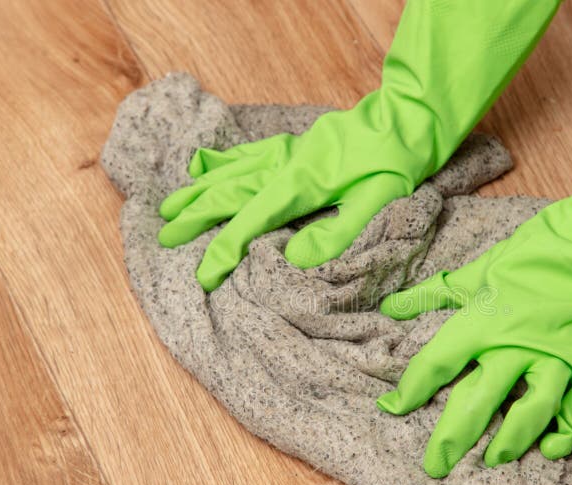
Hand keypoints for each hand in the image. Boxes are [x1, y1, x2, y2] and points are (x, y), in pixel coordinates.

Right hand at [158, 0, 560, 290]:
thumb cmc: (394, 165)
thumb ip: (337, 232)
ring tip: (167, 207)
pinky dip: (218, 162)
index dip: (225, 249)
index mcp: (302, 184)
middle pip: (229, 192)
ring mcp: (285, 152)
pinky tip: (202, 166)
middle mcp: (285, 166)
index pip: (252, 220)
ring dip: (197, 190)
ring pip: (229, 171)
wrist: (404, 121)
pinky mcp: (290, 146)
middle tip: (166, 238)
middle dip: (195, 218)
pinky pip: (245, 154)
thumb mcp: (378, 202)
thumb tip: (296, 260)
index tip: (204, 275)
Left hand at [377, 213, 571, 477]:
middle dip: (453, 438)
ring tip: (493, 459)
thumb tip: (389, 308)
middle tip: (435, 466)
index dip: (411, 389)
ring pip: (531, 412)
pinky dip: (569, 432)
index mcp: (482, 321)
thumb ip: (430, 294)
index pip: (437, 363)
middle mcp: (514, 345)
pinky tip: (553, 448)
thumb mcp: (473, 273)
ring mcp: (555, 357)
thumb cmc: (527, 257)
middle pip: (478, 401)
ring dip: (511, 441)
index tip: (392, 408)